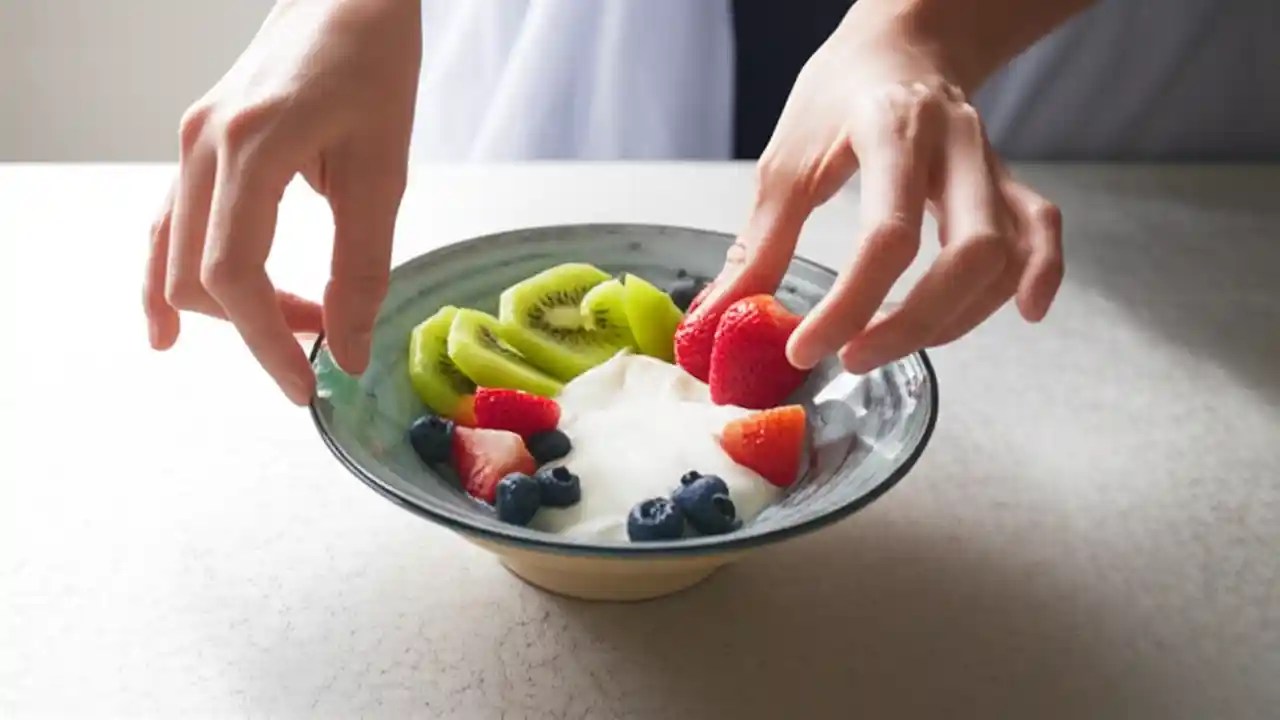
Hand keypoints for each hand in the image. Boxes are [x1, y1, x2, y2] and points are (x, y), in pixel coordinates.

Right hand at [142, 0, 420, 403]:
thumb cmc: (374, 67)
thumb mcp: (383, 172)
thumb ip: (362, 267)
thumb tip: (350, 352)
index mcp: (249, 147)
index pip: (232, 275)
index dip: (266, 342)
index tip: (307, 386)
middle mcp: (202, 145)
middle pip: (196, 276)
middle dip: (255, 328)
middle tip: (323, 345)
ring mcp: (190, 143)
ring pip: (175, 256)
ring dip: (227, 307)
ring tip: (290, 328)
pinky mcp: (196, 145)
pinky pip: (169, 225)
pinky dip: (175, 277)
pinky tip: (174, 325)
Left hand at [694, 6, 1063, 373]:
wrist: (899, 45)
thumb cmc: (839, 95)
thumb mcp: (786, 160)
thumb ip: (762, 243)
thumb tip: (722, 316)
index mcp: (894, 130)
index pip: (888, 236)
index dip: (849, 305)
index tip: (805, 347)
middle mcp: (956, 145)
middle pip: (970, 252)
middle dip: (915, 324)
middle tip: (855, 358)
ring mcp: (989, 163)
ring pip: (1007, 253)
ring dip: (959, 318)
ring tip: (893, 345)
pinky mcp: (1005, 181)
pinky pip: (1040, 229)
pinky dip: (1040, 273)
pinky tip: (1025, 313)